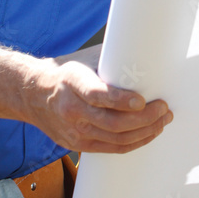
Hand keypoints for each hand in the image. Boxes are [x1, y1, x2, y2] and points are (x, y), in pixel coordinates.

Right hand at [24, 57, 171, 153]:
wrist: (34, 94)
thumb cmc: (69, 71)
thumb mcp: (86, 58)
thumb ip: (113, 58)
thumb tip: (148, 48)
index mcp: (72, 82)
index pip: (97, 95)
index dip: (121, 100)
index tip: (143, 100)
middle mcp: (71, 109)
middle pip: (112, 122)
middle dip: (144, 119)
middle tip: (164, 108)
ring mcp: (74, 131)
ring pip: (115, 139)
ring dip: (145, 132)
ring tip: (163, 120)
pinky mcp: (77, 144)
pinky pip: (111, 148)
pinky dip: (133, 142)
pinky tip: (149, 133)